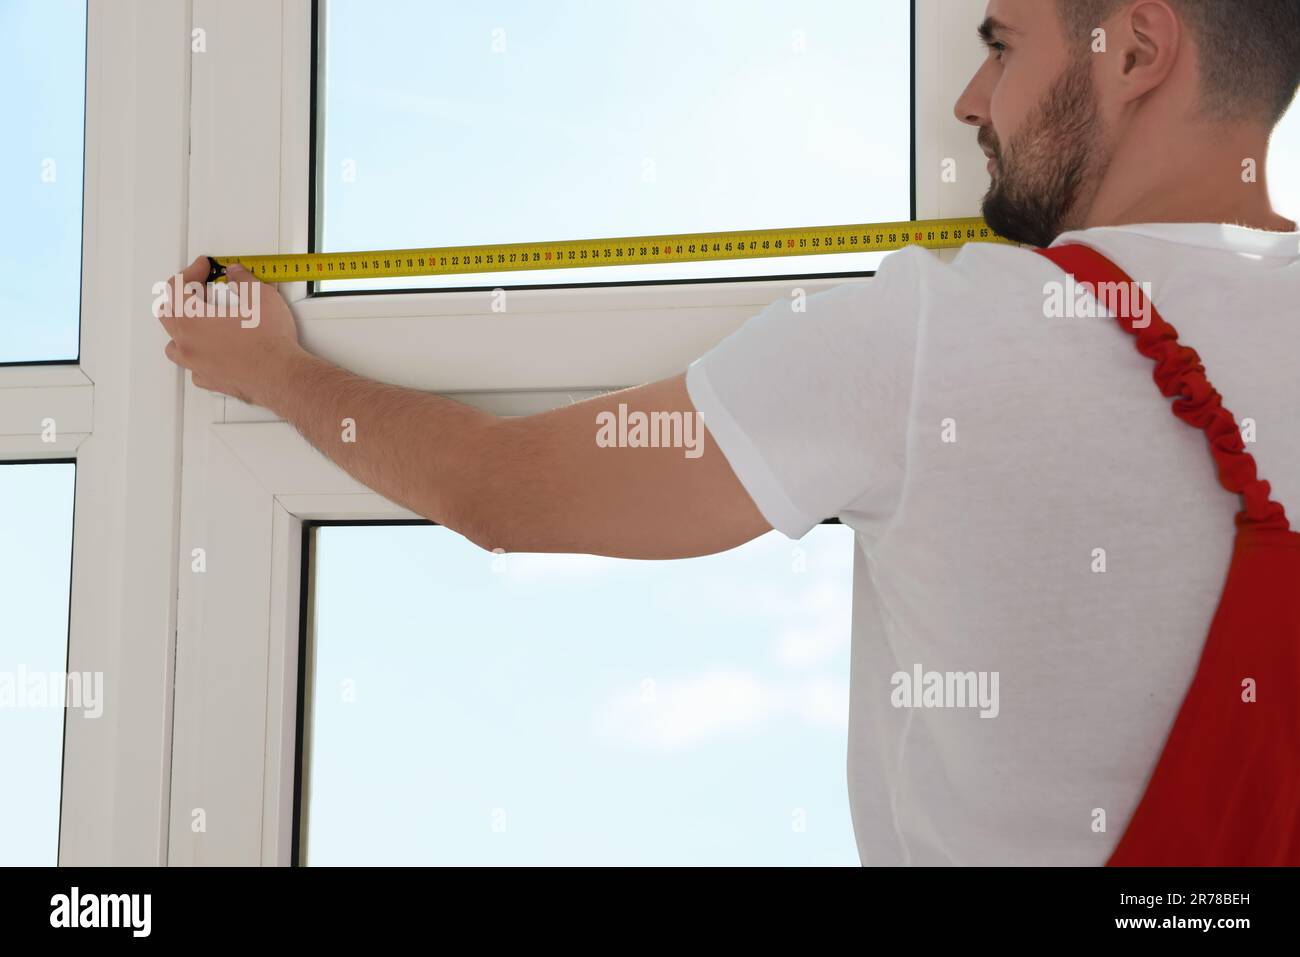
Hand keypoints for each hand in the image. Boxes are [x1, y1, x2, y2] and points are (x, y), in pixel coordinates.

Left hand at [156, 256, 303, 406]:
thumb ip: (243, 279)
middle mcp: (188, 343)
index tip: (203, 267)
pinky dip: (198, 354)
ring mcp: (197, 364)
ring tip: (199, 321)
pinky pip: (192, 366)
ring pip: (173, 344)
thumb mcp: (260, 296)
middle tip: (203, 289)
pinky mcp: (210, 379)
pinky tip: (211, 349)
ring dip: (183, 328)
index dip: (190, 272)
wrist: (281, 375)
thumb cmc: (269, 343)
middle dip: (183, 296)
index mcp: (193, 320)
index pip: (176, 288)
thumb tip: (237, 273)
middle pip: (168, 313)